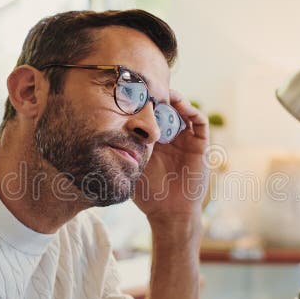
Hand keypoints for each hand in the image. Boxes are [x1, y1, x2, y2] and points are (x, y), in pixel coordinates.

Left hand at [133, 89, 209, 223]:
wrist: (169, 213)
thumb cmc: (148, 194)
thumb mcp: (131, 166)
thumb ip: (123, 150)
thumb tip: (99, 132)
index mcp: (155, 141)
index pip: (151, 115)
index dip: (144, 103)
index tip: (132, 92)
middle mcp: (172, 137)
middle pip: (167, 109)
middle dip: (158, 97)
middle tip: (148, 86)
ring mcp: (187, 140)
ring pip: (183, 111)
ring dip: (175, 99)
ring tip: (163, 92)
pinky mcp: (200, 145)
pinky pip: (199, 122)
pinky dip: (191, 110)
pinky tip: (180, 105)